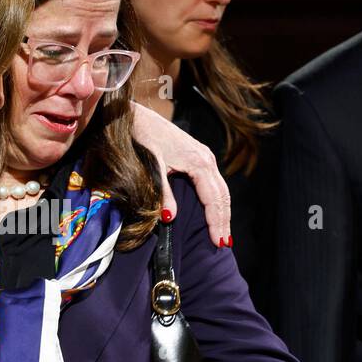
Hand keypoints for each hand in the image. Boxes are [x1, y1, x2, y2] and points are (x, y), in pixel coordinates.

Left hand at [130, 101, 230, 247]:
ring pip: (221, 189)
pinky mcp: (200, 157)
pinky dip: (217, 201)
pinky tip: (214, 213)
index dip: (217, 222)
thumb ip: (162, 192)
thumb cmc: (143, 136)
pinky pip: (214, 183)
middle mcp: (207, 159)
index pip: (214, 199)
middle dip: (224, 221)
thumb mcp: (152, 165)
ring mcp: (205, 157)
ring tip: (222, 234)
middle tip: (224, 245)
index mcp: (199, 162)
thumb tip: (169, 218)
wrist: (137, 115)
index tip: (218, 242)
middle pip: (222, 196)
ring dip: (223, 212)